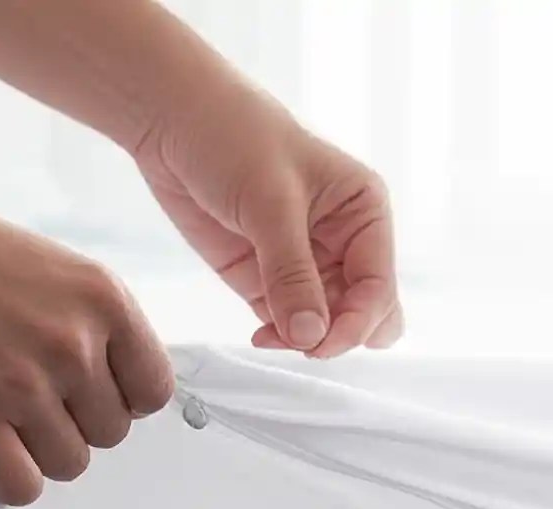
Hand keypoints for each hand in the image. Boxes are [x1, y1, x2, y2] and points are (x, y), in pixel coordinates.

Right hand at [0, 187, 173, 505]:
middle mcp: (74, 344)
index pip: (153, 390)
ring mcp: (24, 385)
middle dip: (77, 422)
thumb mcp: (56, 269)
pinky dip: (9, 477)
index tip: (94, 394)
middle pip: (112, 432)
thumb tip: (119, 386)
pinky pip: (21, 486)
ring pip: (70, 464)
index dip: (123, 399)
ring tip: (9, 417)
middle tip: (36, 398)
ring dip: (42, 451)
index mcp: (105, 300)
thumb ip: (96, 324)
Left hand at [135, 87, 402, 357]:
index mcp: (364, 211)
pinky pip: (288, 323)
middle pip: (365, 313)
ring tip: (270, 335)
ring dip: (305, 340)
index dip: (356, 323)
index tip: (318, 344)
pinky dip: (280, 335)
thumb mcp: (270, 204)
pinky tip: (261, 334)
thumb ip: (292, 274)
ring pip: (327, 324)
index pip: (379, 286)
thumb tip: (311, 337)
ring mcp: (304, 261)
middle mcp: (343, 240)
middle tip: (303, 342)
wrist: (173, 122)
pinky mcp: (265, 276)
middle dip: (340, 335)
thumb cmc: (234, 139)